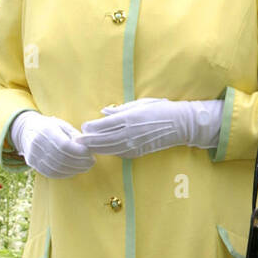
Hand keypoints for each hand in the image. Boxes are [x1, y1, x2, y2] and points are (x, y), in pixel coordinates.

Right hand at [11, 111, 95, 178]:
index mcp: (45, 130)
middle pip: (61, 158)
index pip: (64, 145)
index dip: (79, 152)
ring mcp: (33, 155)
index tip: (90, 154)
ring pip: (56, 168)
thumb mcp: (62, 125)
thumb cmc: (50, 126)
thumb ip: (74, 135)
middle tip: (91, 162)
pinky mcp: (32, 164)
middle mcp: (37, 143)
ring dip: (74, 170)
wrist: (26, 130)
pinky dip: (65, 174)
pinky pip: (50, 173)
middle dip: (79, 163)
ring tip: (85, 167)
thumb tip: (88, 147)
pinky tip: (74, 171)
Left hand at [78, 97, 223, 158]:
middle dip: (88, 140)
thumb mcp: (141, 104)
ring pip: (108, 149)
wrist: (180, 124)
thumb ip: (121, 109)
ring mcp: (133, 144)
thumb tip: (104, 112)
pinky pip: (118, 153)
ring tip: (85, 147)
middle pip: (102, 139)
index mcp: (129, 118)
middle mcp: (129, 133)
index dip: (91, 127)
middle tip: (77, 140)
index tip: (83, 127)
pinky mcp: (137, 152)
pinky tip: (103, 150)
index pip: (103, 125)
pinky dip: (108, 152)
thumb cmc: (161, 109)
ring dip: (95, 148)